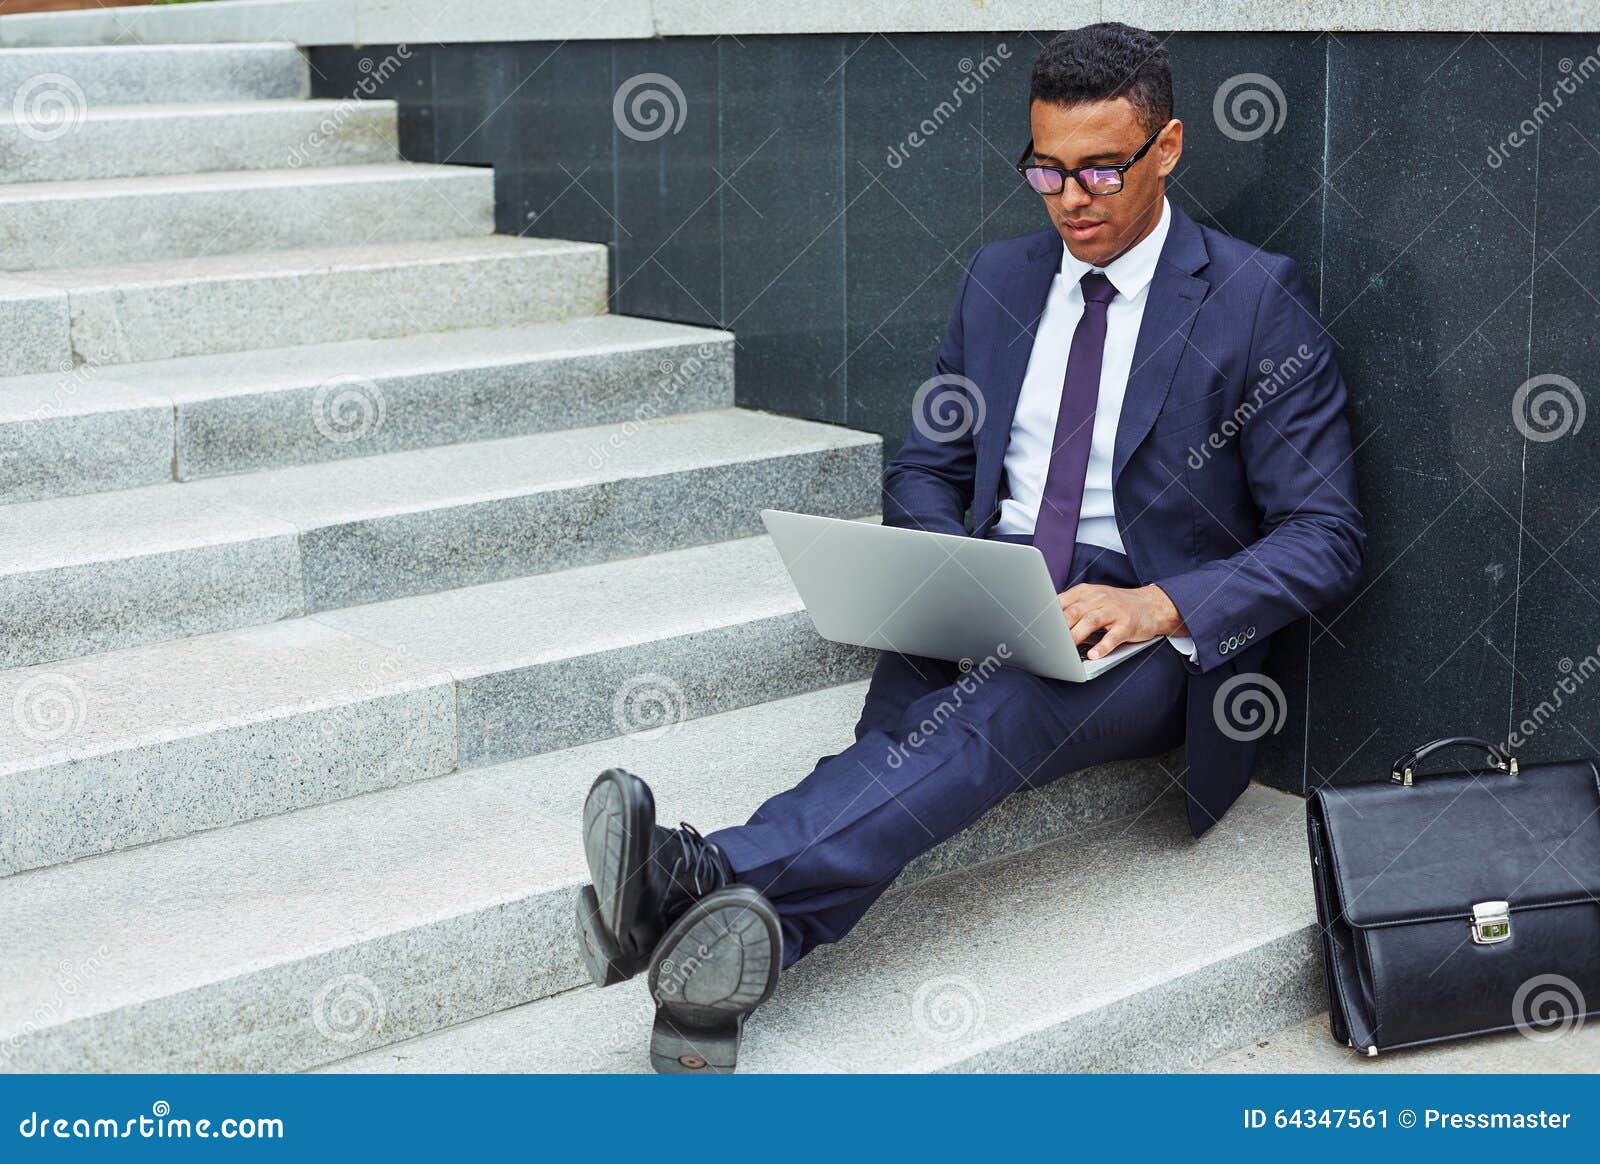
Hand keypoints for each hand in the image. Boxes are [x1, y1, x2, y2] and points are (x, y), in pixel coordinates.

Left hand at [1058, 582, 1188, 659]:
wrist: (1152, 605)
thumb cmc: (1116, 605)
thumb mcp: (1093, 599)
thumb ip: (1071, 608)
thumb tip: (1045, 624)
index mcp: (1086, 592)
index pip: (1061, 602)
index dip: (1047, 616)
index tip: (1034, 628)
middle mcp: (1099, 598)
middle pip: (1074, 611)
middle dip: (1059, 627)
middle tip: (1046, 642)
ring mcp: (1114, 611)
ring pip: (1091, 621)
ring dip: (1076, 636)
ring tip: (1066, 651)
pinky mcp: (1127, 625)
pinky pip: (1113, 636)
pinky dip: (1103, 646)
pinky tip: (1093, 655)